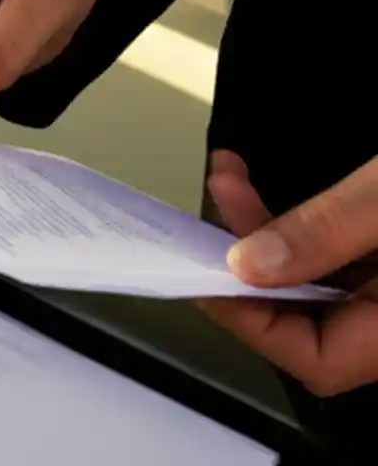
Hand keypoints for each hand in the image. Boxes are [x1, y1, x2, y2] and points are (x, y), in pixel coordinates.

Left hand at [199, 150, 377, 395]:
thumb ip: (329, 231)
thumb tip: (249, 267)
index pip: (318, 359)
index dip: (252, 322)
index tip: (204, 273)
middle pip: (308, 322)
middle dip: (246, 265)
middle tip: (209, 215)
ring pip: (314, 282)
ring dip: (261, 234)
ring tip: (229, 179)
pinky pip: (335, 255)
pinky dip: (294, 224)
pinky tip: (256, 184)